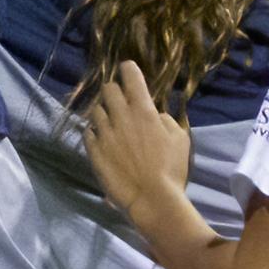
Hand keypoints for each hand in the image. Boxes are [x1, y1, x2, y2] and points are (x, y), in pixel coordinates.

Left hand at [84, 62, 195, 233]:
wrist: (152, 199)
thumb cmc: (172, 169)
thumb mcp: (180, 138)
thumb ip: (165, 119)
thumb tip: (155, 114)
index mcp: (143, 109)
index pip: (130, 75)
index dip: (129, 69)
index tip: (128, 71)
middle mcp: (120, 116)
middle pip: (108, 89)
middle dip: (114, 92)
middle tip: (120, 102)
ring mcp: (104, 133)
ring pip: (95, 111)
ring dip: (103, 113)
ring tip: (110, 124)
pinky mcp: (93, 151)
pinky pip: (88, 133)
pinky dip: (94, 133)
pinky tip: (102, 141)